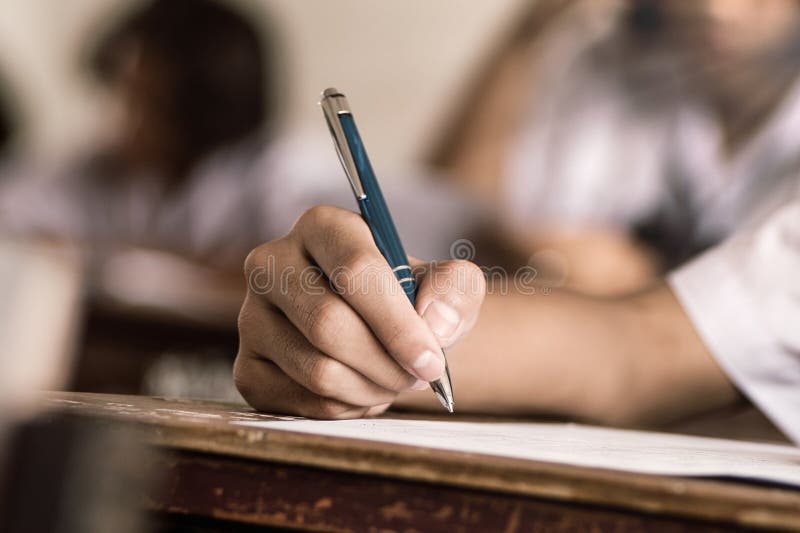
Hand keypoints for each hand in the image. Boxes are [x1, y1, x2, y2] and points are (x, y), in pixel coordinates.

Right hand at [234, 206, 484, 417]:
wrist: (377, 330)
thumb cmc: (410, 299)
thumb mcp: (446, 284)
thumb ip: (456, 289)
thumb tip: (434, 323)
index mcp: (321, 227)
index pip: (354, 269)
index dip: (396, 322)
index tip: (431, 359)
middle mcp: (271, 264)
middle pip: (329, 324)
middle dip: (386, 363)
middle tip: (418, 375)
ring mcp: (251, 319)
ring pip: (317, 370)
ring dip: (373, 388)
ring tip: (394, 380)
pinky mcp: (247, 368)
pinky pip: (304, 402)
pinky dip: (348, 407)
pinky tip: (363, 389)